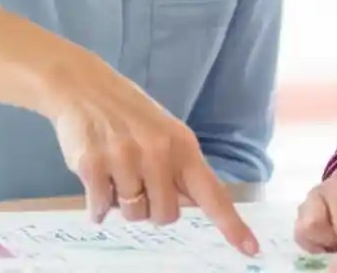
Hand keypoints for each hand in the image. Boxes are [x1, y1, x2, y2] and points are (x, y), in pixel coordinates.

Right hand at [40, 51, 257, 255]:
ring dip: (123, 202)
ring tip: (117, 171)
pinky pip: (100, 209)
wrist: (85, 87)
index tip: (251, 249)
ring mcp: (125, 158)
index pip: (212, 193)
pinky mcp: (92, 165)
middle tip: (141, 182)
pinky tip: (96, 177)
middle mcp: (158, 152)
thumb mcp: (166, 133)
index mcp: (183, 146)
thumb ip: (180, 169)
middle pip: (166, 215)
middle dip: (153, 208)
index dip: (232, 224)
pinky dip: (97, 204)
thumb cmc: (131, 116)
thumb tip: (196, 206)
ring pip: (133, 214)